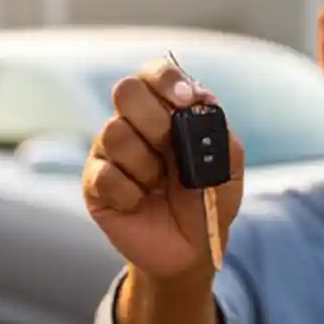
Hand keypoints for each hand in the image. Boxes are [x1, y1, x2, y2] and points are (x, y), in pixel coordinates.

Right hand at [83, 57, 244, 281]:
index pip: (153, 73)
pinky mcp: (95, 183)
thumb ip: (218, 131)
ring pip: (114, 133)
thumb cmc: (207, 202)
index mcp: (165, 111)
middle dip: (155, 121)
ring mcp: (109, 151)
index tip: (185, 100)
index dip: (165, 79)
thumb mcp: (227, 166)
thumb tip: (201, 100)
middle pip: (126, 90)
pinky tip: (140, 203)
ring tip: (159, 185)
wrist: (190, 250)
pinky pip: (105, 175)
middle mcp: (134, 123)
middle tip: (171, 151)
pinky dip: (130, 193)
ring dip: (147, 165)